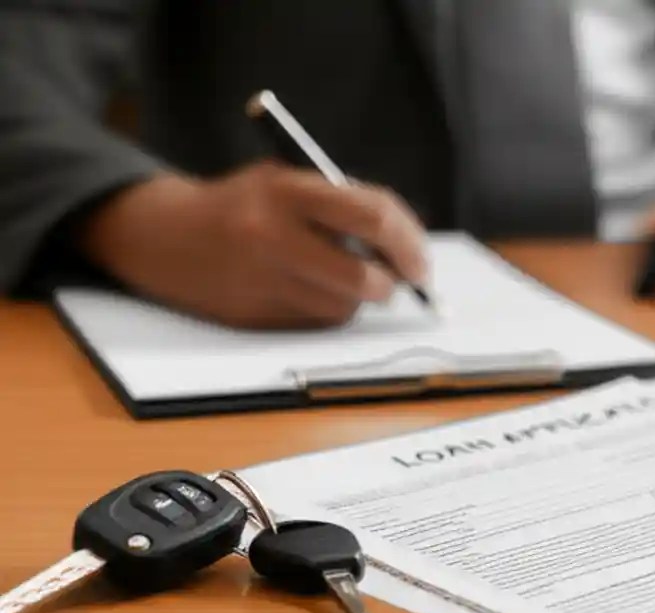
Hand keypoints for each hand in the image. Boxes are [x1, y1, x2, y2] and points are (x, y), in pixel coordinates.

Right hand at [79, 161, 427, 328]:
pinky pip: (315, 323)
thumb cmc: (247, 204)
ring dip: (356, 298)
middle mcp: (270, 236)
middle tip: (398, 280)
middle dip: (391, 283)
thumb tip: (407, 249)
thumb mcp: (289, 181)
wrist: (166, 235)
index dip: (408, 243)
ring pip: (343, 307)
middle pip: (363, 277)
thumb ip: (346, 205)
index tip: (420, 262)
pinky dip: (326, 310)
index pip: (371, 217)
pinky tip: (306, 290)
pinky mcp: (251, 316)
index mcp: (286, 190)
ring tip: (340, 276)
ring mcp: (259, 280)